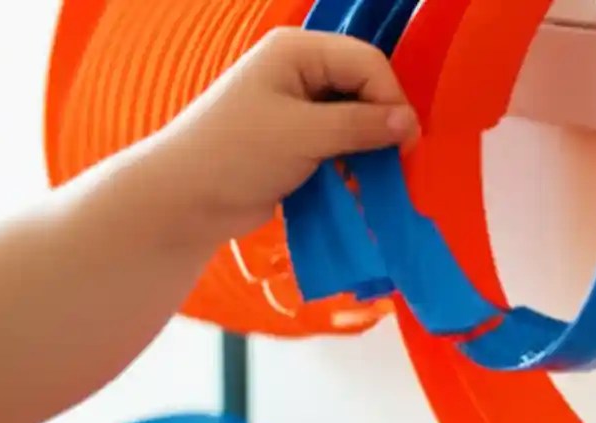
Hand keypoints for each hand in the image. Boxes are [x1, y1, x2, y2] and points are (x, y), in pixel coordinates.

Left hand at [141, 28, 418, 244]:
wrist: (186, 199)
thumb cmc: (237, 154)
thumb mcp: (304, 135)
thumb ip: (360, 125)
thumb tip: (410, 124)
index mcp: (298, 50)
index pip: (367, 62)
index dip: (390, 99)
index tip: (403, 144)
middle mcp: (301, 69)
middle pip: (365, 86)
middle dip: (382, 122)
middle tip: (394, 161)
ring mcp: (299, 103)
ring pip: (357, 116)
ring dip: (369, 146)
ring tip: (372, 176)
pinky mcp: (298, 136)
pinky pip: (342, 140)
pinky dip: (353, 160)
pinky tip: (353, 182)